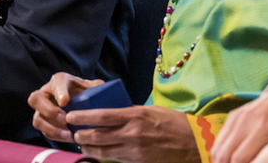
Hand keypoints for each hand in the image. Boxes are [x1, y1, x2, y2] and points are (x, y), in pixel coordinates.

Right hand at [27, 72, 102, 142]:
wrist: (85, 104)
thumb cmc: (88, 94)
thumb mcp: (94, 88)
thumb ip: (97, 87)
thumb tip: (100, 91)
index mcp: (60, 81)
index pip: (56, 82)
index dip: (59, 91)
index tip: (65, 101)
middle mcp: (47, 93)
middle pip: (35, 98)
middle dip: (50, 111)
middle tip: (65, 119)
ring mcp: (43, 109)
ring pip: (37, 119)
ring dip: (52, 129)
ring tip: (69, 135)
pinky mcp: (45, 123)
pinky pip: (44, 131)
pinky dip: (56, 136)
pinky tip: (69, 138)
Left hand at [67, 105, 197, 162]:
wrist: (197, 145)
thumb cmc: (174, 123)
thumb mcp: (150, 111)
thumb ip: (130, 112)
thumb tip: (111, 110)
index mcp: (134, 116)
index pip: (101, 116)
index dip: (82, 116)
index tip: (70, 116)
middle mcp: (132, 134)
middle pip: (97, 136)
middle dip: (81, 135)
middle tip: (73, 132)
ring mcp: (136, 151)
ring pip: (104, 152)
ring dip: (89, 148)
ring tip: (82, 144)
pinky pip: (117, 160)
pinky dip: (104, 157)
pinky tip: (98, 154)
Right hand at [212, 80, 267, 162]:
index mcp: (264, 130)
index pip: (240, 158)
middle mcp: (246, 123)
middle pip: (225, 154)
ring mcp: (238, 118)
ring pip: (218, 147)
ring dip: (221, 161)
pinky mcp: (233, 116)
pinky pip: (220, 138)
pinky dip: (221, 151)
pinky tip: (228, 159)